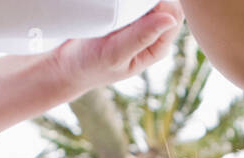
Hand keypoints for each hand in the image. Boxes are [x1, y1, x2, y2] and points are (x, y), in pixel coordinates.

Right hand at [52, 2, 182, 89]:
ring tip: (118, 6)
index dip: (159, 2)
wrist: (69, 64)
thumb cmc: (91, 64)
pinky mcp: (130, 16)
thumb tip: (170, 19)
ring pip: (152, 0)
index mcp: (158, 47)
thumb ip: (141, 36)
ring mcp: (143, 24)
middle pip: (166, 3)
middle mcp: (155, 34)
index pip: (173, 14)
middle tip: (125, 5)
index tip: (134, 5)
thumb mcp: (115, 53)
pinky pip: (136, 0)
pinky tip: (116, 3)